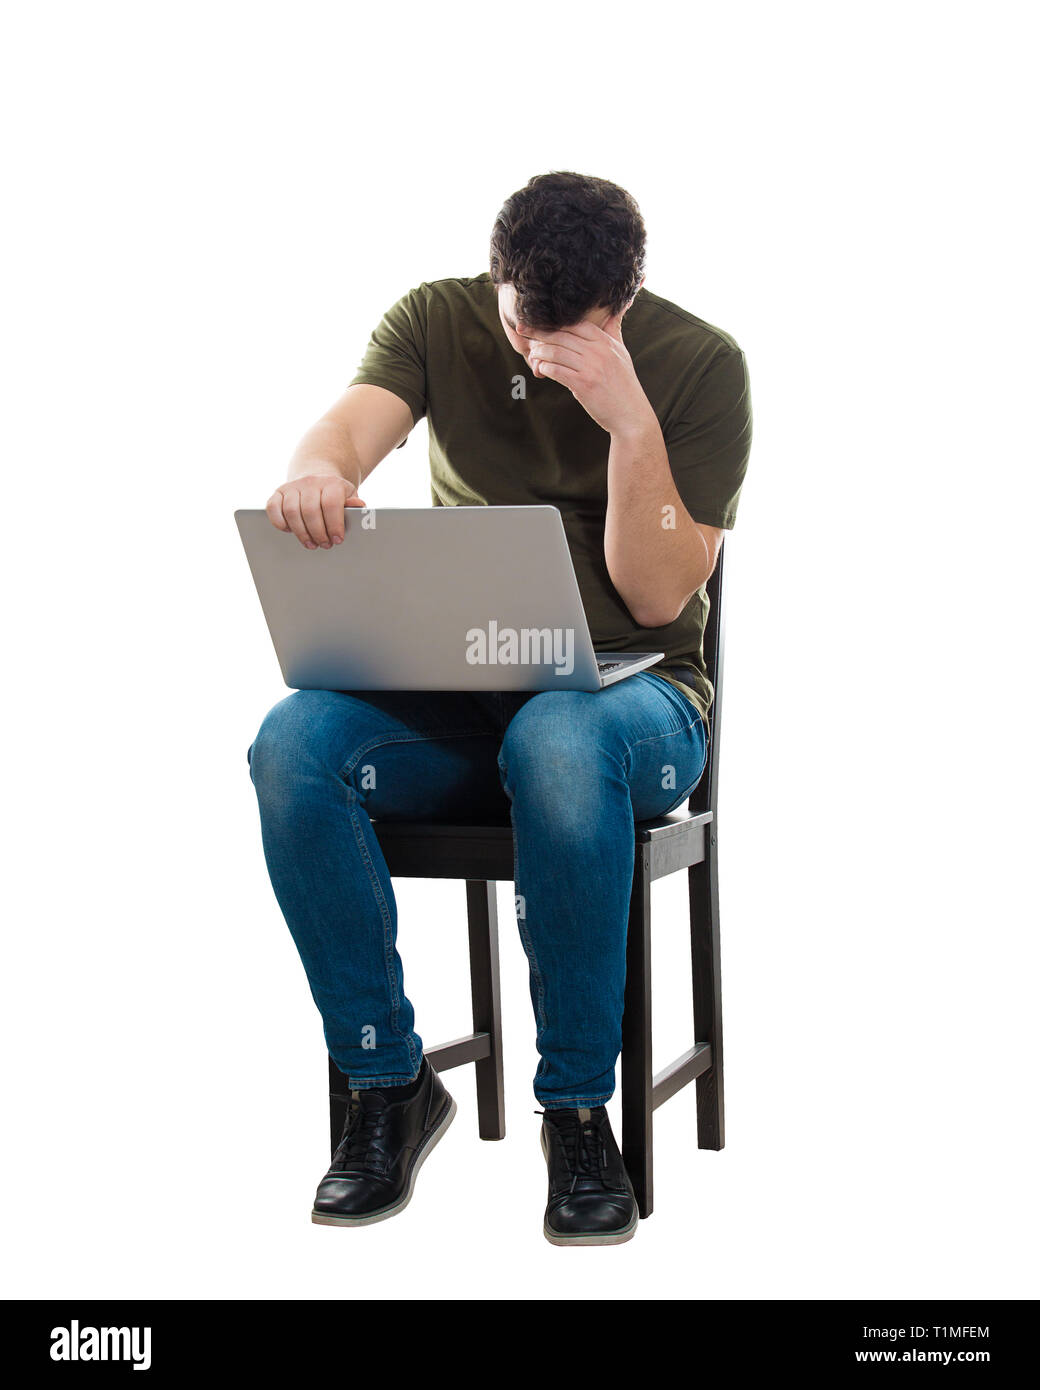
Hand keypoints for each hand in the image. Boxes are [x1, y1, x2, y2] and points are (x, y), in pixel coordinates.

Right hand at [266, 472, 366, 548]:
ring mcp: (293, 486)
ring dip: (300, 532)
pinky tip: (289, 531)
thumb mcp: (349, 496)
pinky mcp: (279, 492)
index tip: (337, 540)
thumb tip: (358, 506)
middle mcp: (310, 482)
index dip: (334, 524)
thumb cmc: (336, 493)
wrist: (318, 475)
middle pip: (310, 510)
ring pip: (291, 511)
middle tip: (324, 545)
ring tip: (310, 543)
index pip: (331, 504)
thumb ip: (354, 504)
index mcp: (331, 483)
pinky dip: (279, 521)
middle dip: (318, 532)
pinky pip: (273, 507)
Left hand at [525, 312, 655, 436]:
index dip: (553, 321)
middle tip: (523, 331)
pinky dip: (544, 368)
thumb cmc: (624, 384)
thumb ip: (614, 328)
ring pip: (555, 352)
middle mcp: (598, 351)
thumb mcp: (622, 352)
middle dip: (538, 333)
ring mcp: (590, 368)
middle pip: (561, 335)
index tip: (536, 320)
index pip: (574, 323)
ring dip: (539, 353)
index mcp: (605, 341)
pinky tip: (540, 370)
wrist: (630, 415)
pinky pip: (556, 370)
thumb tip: (623, 302)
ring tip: (532, 355)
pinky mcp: (583, 385)